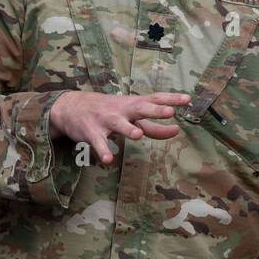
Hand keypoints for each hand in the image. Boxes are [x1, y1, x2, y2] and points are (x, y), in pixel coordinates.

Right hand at [48, 90, 192, 164]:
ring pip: (118, 124)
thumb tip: (176, 131)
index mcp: (133, 104)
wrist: (70, 106)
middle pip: (140, 108)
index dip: (171, 98)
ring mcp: (106, 120)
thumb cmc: (109, 111)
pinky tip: (108, 160)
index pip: (155, 98)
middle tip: (170, 112)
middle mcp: (121, 110)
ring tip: (138, 135)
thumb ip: (153, 126)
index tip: (188, 99)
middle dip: (154, 110)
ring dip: (128, 129)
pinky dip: (102, 151)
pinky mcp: (91, 132)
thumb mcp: (130, 115)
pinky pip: (98, 143)